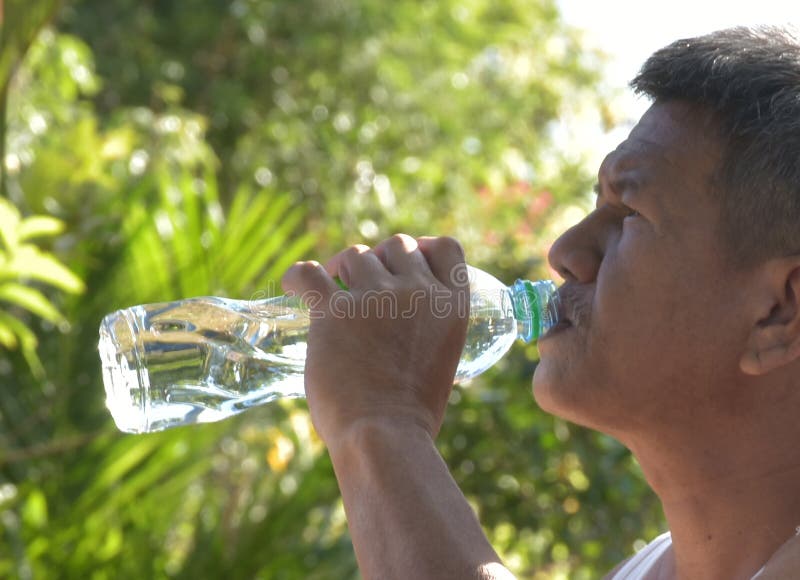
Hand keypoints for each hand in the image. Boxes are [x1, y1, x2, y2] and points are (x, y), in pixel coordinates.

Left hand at [281, 234, 469, 446]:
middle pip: (397, 245)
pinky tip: (293, 287)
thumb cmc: (412, 413)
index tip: (404, 263)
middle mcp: (419, 291)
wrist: (385, 437)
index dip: (423, 248)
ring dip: (342, 269)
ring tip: (332, 293)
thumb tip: (399, 320)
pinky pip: (309, 273)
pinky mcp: (336, 310)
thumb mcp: (442, 359)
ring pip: (355, 255)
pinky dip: (298, 276)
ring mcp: (377, 297)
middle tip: (361, 282)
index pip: (445, 247)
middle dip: (379, 259)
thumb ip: (427, 328)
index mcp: (452, 304)